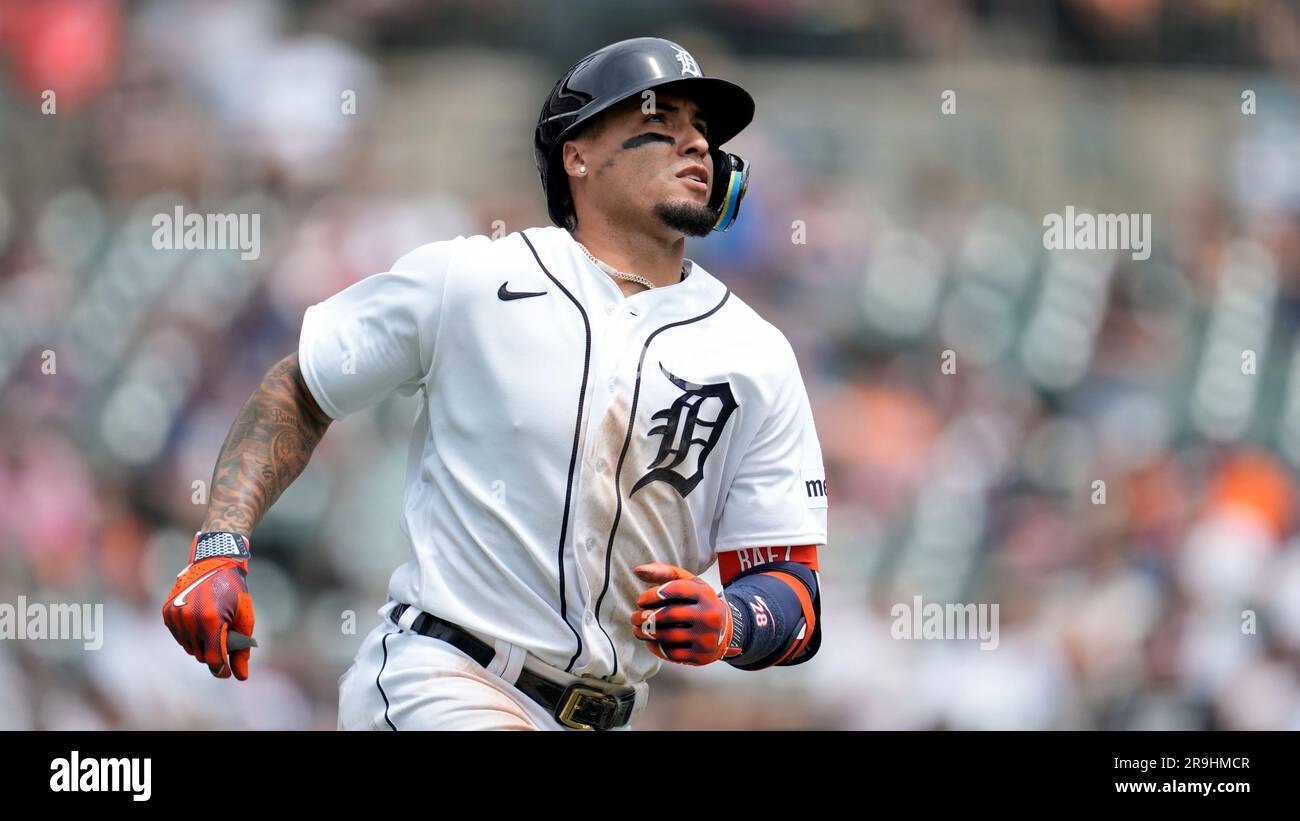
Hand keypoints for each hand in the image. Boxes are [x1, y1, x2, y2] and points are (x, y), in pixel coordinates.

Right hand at [161, 535, 255, 679]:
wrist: (215, 561)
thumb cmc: (235, 590)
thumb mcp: (245, 618)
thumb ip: (242, 649)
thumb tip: (241, 676)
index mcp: (211, 621)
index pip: (213, 659)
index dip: (221, 669)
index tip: (227, 671)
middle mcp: (189, 620)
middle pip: (200, 655)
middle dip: (213, 653)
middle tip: (223, 641)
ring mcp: (176, 616)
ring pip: (188, 647)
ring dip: (201, 645)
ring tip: (213, 630)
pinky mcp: (167, 612)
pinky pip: (178, 636)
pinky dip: (189, 635)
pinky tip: (200, 623)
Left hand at [629, 562, 734, 665]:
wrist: (726, 630)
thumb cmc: (699, 603)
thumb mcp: (689, 584)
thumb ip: (664, 573)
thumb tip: (637, 570)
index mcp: (705, 594)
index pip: (675, 590)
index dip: (653, 595)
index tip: (640, 601)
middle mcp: (709, 615)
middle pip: (670, 615)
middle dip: (646, 617)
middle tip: (634, 618)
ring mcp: (707, 637)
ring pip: (669, 636)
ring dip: (647, 633)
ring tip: (638, 630)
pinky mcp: (701, 655)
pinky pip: (672, 653)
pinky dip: (656, 647)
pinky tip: (650, 642)